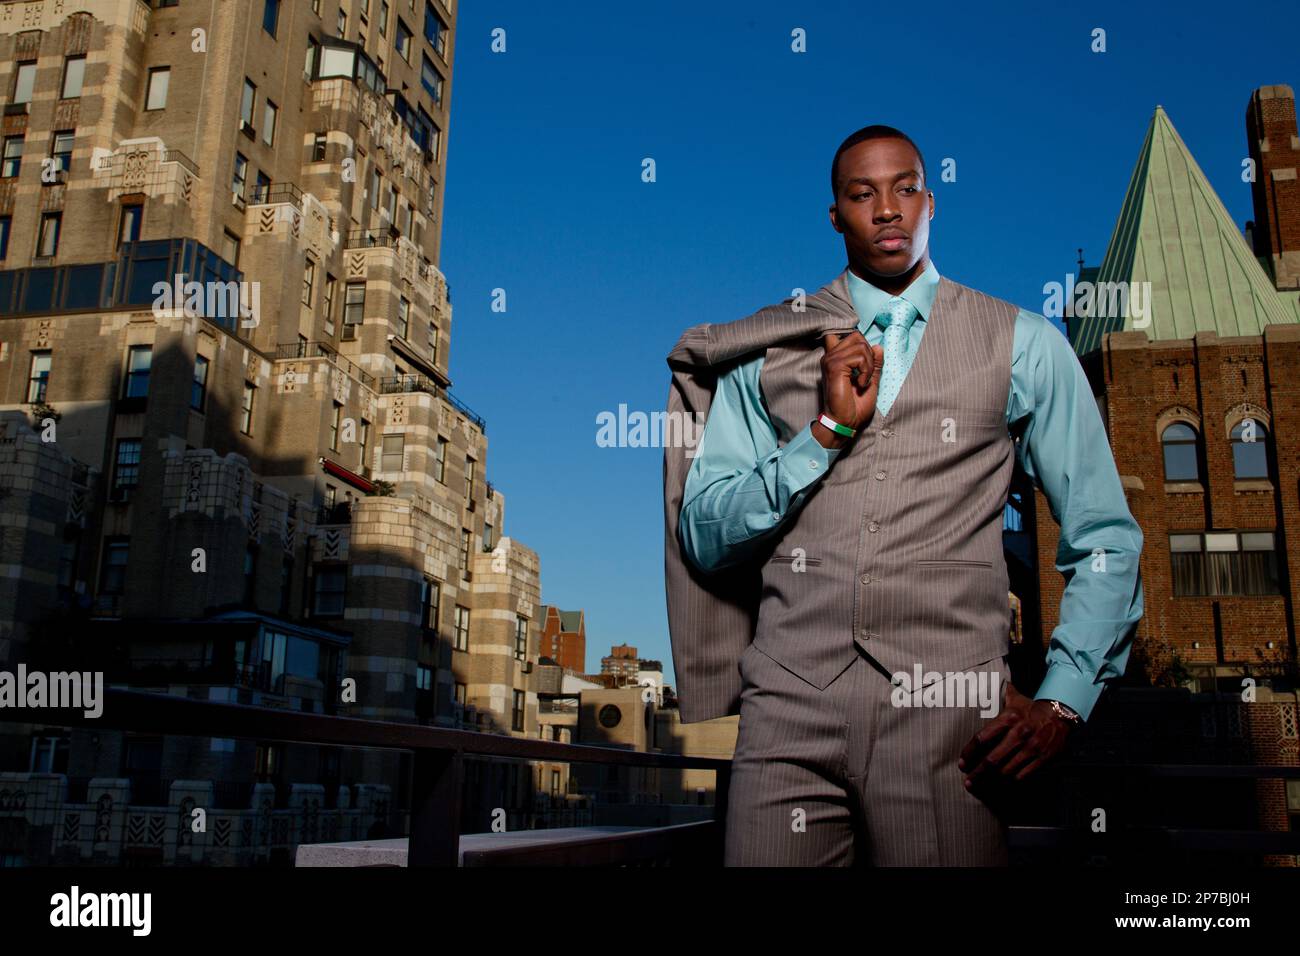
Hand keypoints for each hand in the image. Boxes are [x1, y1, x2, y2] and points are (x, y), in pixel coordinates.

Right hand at [813, 332, 883, 448]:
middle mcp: (831, 356)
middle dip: (869, 354)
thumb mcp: (870, 380)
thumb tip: (878, 347)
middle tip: (867, 374)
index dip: (861, 342)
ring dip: (869, 365)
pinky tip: (861, 384)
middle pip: (857, 336)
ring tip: (864, 381)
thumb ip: (873, 364)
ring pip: (860, 345)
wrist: (846, 422)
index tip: (866, 362)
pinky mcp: (835, 367)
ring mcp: (831, 360)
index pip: (848, 334)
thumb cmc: (854, 406)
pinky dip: (866, 371)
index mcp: (836, 358)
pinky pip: (859, 357)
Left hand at [958, 682, 1075, 786]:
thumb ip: (995, 696)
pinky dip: (1010, 781)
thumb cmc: (1031, 707)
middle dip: (977, 773)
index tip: (962, 762)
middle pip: (992, 759)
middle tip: (968, 781)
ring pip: (1006, 770)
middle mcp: (1019, 733)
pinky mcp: (1043, 757)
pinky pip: (1023, 775)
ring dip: (992, 780)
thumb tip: (977, 685)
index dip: (969, 752)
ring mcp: (1032, 747)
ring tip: (982, 785)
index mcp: (1009, 718)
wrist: (1061, 714)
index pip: (982, 738)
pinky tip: (1002, 784)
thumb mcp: (1013, 698)